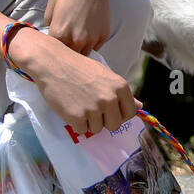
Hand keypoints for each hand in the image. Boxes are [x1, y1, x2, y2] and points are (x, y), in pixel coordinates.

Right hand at [9, 28, 139, 134]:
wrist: (52, 62)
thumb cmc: (78, 67)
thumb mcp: (104, 75)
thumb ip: (121, 93)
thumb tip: (140, 107)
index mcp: (120, 87)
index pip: (130, 113)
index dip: (120, 114)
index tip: (110, 111)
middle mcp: (110, 99)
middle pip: (115, 125)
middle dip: (104, 120)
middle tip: (91, 108)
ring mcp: (94, 108)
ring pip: (98, 129)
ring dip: (88, 122)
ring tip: (79, 104)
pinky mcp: (78, 117)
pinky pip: (82, 130)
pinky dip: (75, 123)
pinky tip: (70, 108)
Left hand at [44, 0, 111, 55]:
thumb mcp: (50, 6)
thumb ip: (49, 25)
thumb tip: (50, 35)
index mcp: (59, 33)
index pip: (52, 52)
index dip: (51, 49)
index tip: (51, 47)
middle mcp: (76, 39)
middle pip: (68, 57)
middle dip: (65, 52)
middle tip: (63, 46)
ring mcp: (92, 38)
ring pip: (83, 55)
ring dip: (79, 50)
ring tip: (75, 41)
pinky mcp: (104, 34)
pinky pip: (95, 46)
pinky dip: (91, 43)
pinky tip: (87, 32)